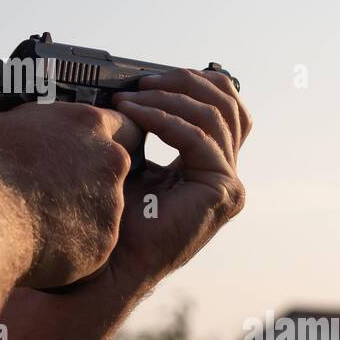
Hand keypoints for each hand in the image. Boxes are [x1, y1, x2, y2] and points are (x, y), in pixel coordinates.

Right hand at [0, 100, 142, 289]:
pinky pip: (93, 240)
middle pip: (114, 167)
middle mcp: (110, 162)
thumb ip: (3, 116)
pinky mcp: (103, 244)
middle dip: (91, 174)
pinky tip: (42, 242)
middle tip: (56, 184)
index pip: (120, 123)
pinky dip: (73, 242)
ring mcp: (111, 205)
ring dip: (81, 209)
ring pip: (104, 206)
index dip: (100, 136)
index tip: (82, 146)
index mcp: (89, 124)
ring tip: (41, 217)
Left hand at [100, 68, 250, 288]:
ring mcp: (228, 183)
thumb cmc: (115, 216)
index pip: (223, 106)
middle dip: (184, 83)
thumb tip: (138, 87)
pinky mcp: (222, 192)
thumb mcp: (134, 157)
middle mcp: (225, 172)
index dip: (191, 82)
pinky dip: (165, 121)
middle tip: (142, 82)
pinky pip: (199, 140)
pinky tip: (136, 116)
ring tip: (129, 101)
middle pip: (228, 104)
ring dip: (168, 99)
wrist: (110, 261)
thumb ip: (150, 126)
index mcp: (209, 162)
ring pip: (215, 116)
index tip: (146, 79)